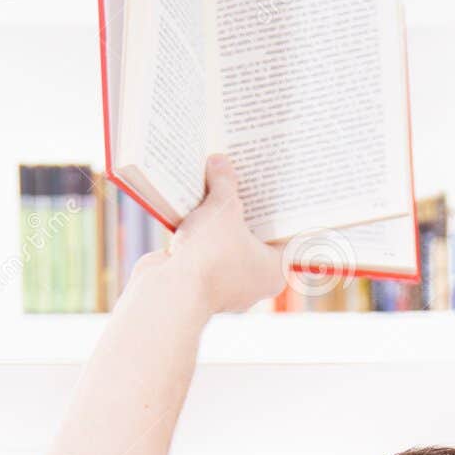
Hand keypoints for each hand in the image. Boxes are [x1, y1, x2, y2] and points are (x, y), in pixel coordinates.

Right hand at [165, 155, 285, 314]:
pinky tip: (190, 205)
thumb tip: (220, 162)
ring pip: (226, 243)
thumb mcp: (223, 208)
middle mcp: (254, 281)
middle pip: (254, 236)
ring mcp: (225, 284)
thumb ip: (224, 183)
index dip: (279, 207)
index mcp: (274, 270)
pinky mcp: (198, 282)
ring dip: (218, 218)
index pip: (285, 234)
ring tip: (214, 184)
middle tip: (242, 176)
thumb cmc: (210, 256)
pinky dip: (198, 232)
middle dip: (245, 206)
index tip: (274, 185)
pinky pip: (203, 251)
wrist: (170, 293)